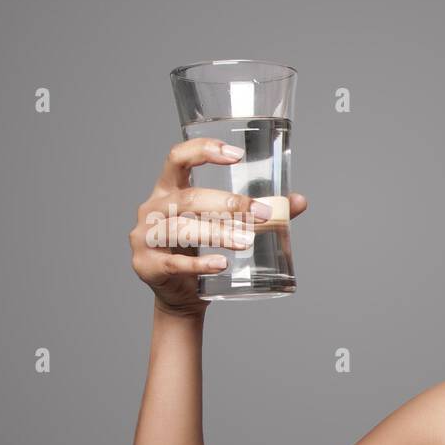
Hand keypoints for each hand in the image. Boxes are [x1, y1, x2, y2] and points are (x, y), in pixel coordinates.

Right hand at [129, 138, 308, 317]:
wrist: (181, 294)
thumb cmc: (201, 250)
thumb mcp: (224, 225)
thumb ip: (258, 213)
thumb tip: (298, 201)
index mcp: (169, 190)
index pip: (178, 158)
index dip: (203, 150)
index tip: (237, 154)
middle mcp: (153, 208)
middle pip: (188, 198)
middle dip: (228, 204)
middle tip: (261, 214)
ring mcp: (146, 237)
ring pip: (181, 229)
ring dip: (216, 233)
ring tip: (246, 241)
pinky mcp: (148, 265)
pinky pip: (175, 264)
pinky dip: (200, 264)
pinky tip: (221, 265)